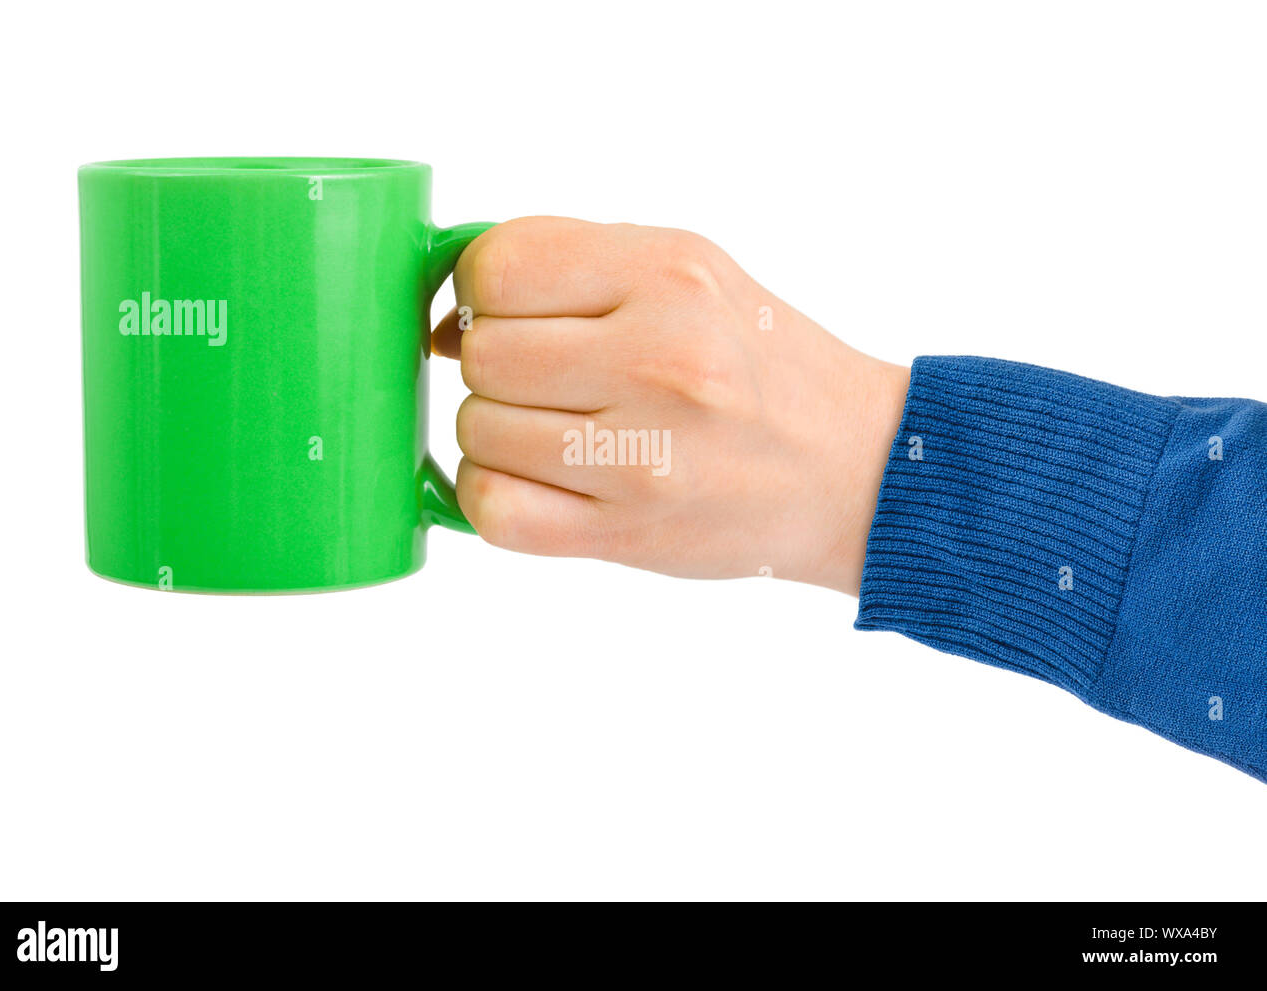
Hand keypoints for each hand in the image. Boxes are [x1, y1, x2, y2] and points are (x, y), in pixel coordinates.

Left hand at [433, 217, 908, 594]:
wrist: (851, 469)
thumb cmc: (759, 366)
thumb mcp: (690, 271)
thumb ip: (574, 263)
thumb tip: (448, 308)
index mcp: (670, 276)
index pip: (500, 265)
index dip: (478, 289)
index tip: (502, 311)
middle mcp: (660, 360)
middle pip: (484, 355)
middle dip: (494, 366)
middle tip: (543, 379)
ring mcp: (644, 455)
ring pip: (477, 431)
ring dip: (497, 433)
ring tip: (558, 431)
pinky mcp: (627, 532)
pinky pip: (495, 509)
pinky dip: (492, 494)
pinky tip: (534, 479)